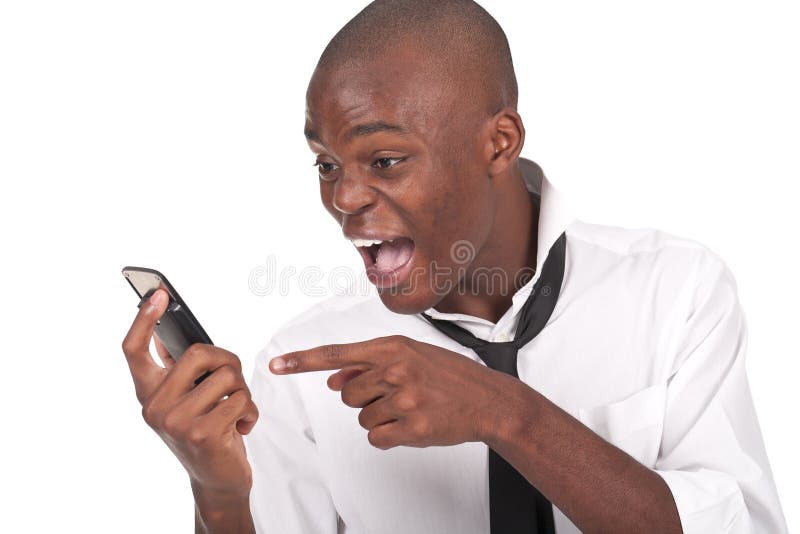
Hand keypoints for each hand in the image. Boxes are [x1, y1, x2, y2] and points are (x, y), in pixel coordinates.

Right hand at [121, 289, 258, 497]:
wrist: (217, 479)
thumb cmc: (207, 430)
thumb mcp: (187, 401)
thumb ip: (179, 372)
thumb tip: (168, 333)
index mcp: (148, 394)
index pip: (134, 350)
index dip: (143, 320)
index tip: (158, 294)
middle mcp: (155, 407)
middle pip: (199, 353)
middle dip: (228, 362)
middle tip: (233, 383)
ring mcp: (176, 421)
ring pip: (227, 376)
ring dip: (243, 392)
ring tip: (234, 411)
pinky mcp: (202, 433)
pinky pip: (241, 400)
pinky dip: (251, 412)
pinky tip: (241, 428)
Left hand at [269, 335, 515, 448]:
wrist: (488, 400)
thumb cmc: (449, 376)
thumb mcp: (411, 356)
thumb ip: (371, 363)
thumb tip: (335, 379)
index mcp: (392, 347)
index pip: (336, 354)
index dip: (302, 361)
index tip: (275, 365)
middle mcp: (394, 370)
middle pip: (347, 395)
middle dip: (364, 398)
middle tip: (396, 394)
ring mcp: (403, 399)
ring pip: (361, 418)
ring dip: (379, 418)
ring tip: (409, 408)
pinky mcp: (412, 427)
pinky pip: (377, 438)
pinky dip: (388, 437)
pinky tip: (411, 425)